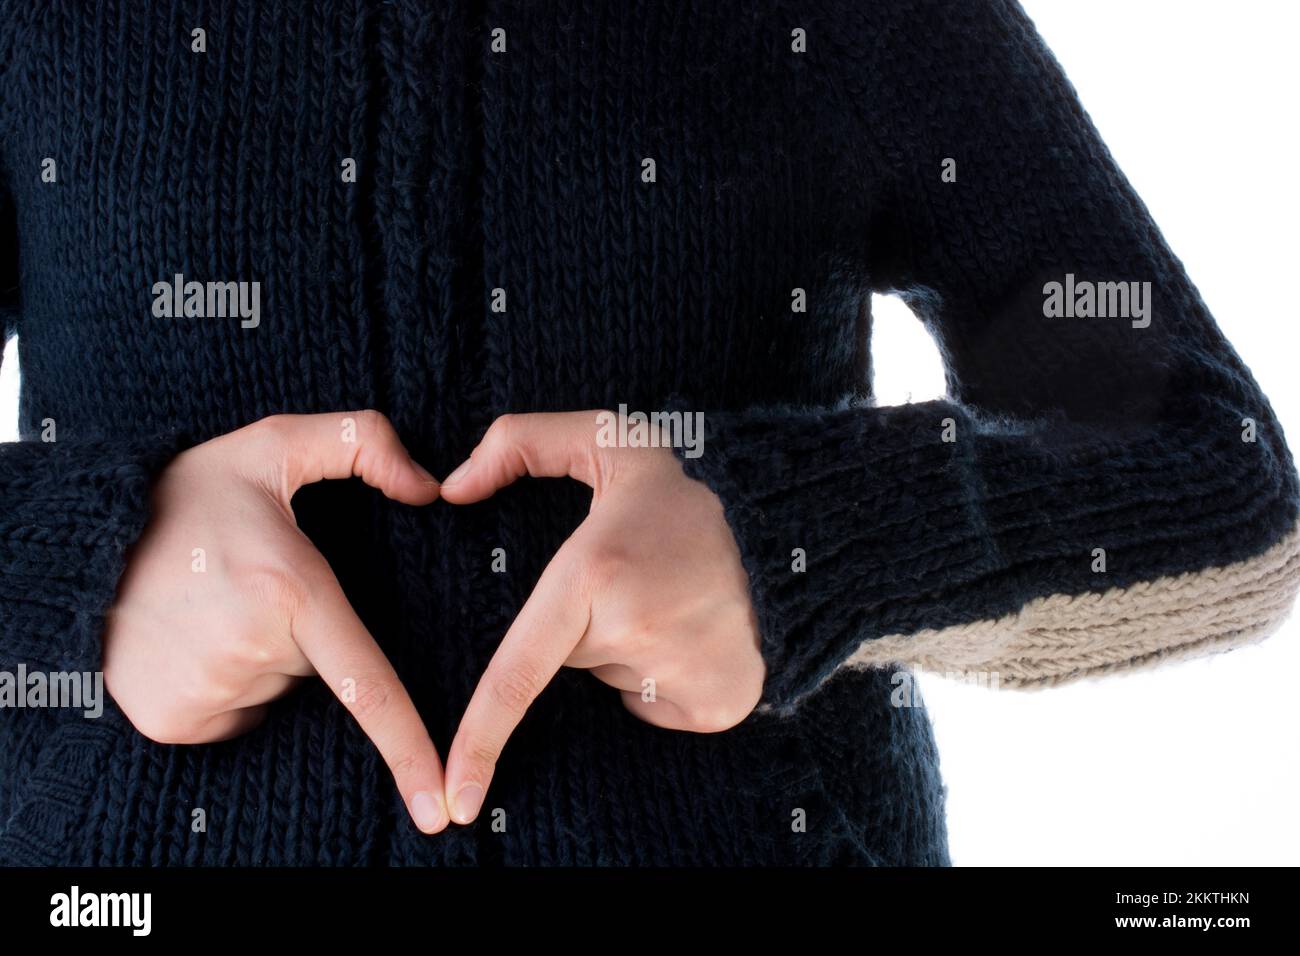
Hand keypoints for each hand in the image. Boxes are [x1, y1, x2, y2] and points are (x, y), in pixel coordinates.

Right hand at [104, 411, 450, 832]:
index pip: (368, 686)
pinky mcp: (174, 720)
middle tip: (254, 587)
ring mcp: (207, 692)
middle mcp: (252, 651)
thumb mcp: (274, 444)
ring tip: (218, 607)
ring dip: (264, 657)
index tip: (441, 807)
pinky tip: (198, 639)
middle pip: (320, 667)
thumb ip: (361, 442)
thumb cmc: (190, 493)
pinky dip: (231, 684)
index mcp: (291, 592)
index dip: (411, 749)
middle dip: (304, 633)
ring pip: (277, 690)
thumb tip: (431, 488)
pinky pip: (236, 714)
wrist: (82, 540)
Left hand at [437, 411, 764, 823]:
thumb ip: (521, 442)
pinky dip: (660, 676)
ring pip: (610, 679)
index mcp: (596, 573)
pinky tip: (692, 633)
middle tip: (634, 581)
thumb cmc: (684, 490)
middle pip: (567, 657)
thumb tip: (452, 490)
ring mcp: (682, 672)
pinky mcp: (716, 704)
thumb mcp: (608, 440)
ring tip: (669, 600)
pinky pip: (653, 706)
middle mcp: (638, 630)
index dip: (479, 738)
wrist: (789, 525)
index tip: (457, 797)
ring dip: (625, 648)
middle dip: (584, 624)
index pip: (518, 672)